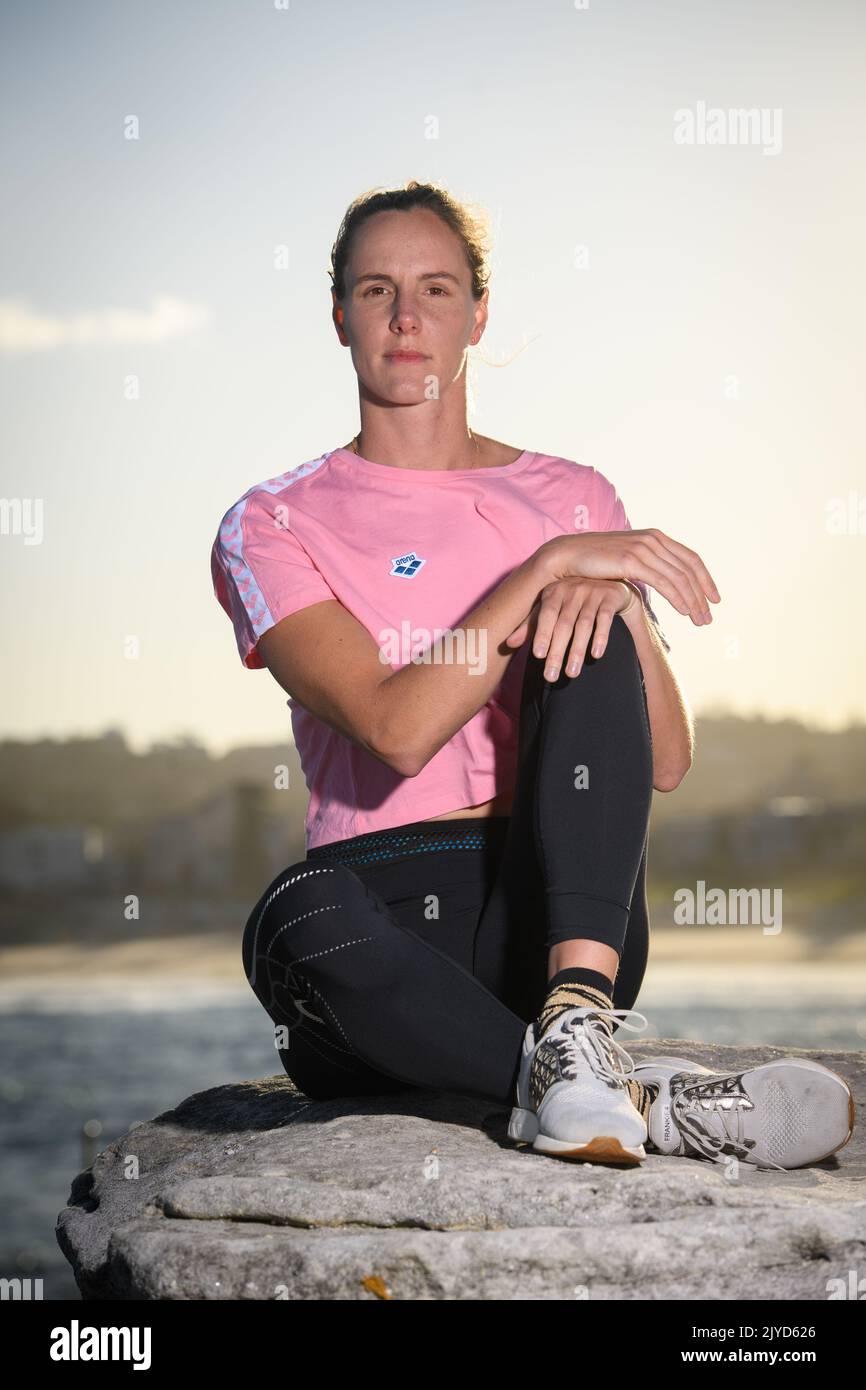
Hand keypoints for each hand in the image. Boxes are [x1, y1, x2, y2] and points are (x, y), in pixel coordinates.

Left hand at [504, 576, 635, 680]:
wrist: (605, 579)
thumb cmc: (570, 600)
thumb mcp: (549, 608)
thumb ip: (531, 625)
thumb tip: (508, 643)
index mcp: (553, 592)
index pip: (545, 615)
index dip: (541, 635)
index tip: (538, 656)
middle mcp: (571, 589)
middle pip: (563, 624)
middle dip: (557, 652)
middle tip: (551, 677)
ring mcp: (592, 592)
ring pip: (583, 625)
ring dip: (577, 650)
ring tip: (571, 674)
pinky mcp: (610, 596)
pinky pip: (605, 618)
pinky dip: (601, 637)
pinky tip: (596, 655)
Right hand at [541, 529, 719, 626]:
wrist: (567, 555)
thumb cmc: (594, 562)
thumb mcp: (626, 560)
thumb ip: (646, 565)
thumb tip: (660, 580)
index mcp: (654, 537)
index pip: (690, 558)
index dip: (706, 579)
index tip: (714, 598)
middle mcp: (653, 539)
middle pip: (689, 569)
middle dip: (703, 595)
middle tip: (709, 617)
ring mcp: (643, 548)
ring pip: (679, 578)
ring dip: (693, 601)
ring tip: (700, 620)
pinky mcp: (632, 560)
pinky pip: (664, 582)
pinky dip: (678, 598)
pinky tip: (685, 612)